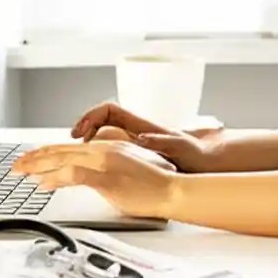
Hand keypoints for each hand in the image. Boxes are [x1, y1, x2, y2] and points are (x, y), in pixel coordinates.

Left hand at [12, 141, 180, 218]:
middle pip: (61, 150)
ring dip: (37, 166)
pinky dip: (55, 178)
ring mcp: (105, 161)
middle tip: (16, 166)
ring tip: (22, 173)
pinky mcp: (107, 176)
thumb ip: (106, 169)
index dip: (47, 152)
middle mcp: (104, 149)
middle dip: (34, 158)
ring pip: (62, 159)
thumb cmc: (154, 184)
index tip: (31, 159)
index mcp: (108, 146)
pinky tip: (43, 184)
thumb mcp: (127, 169)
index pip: (70, 146)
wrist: (172, 189)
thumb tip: (86, 176)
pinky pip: (74, 174)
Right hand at [71, 101, 225, 172]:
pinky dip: (98, 156)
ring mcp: (134, 144)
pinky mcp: (136, 157)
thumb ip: (163, 142)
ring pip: (103, 136)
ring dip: (87, 141)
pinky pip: (111, 151)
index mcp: (142, 125)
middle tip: (70, 141)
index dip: (91, 116)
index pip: (109, 110)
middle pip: (100, 121)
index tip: (80, 131)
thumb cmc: (197, 155)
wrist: (208, 165)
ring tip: (74, 154)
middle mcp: (135, 131)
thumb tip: (142, 138)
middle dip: (83, 127)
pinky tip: (93, 167)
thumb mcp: (181, 148)